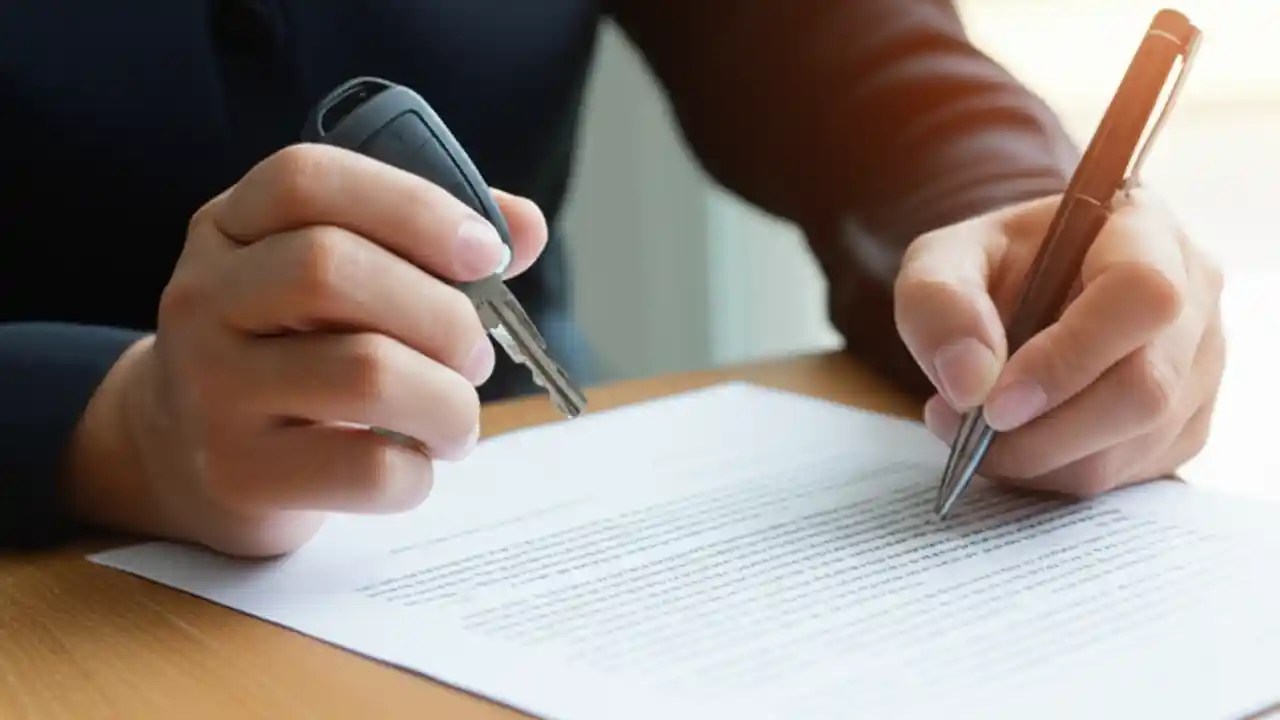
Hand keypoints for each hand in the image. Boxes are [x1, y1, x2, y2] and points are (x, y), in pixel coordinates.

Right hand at [65, 143, 547, 555]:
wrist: (181, 452)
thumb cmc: (291, 349)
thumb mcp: (336, 278)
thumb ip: (426, 242)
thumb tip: (525, 227)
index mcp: (233, 225)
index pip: (308, 180)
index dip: (413, 206)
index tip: (485, 250)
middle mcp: (206, 296)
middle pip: (333, 270)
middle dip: (442, 314)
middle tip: (474, 353)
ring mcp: (212, 388)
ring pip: (363, 372)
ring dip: (448, 399)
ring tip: (455, 418)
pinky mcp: (238, 473)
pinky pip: (364, 468)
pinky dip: (418, 471)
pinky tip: (412, 463)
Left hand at [894, 190, 1224, 497]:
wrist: (1017, 293)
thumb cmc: (988, 267)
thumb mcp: (939, 263)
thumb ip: (938, 305)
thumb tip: (969, 385)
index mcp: (1144, 228)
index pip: (1141, 294)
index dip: (1069, 358)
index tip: (994, 402)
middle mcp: (1194, 296)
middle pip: (1147, 387)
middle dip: (1045, 430)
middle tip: (970, 431)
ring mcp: (1199, 367)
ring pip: (1134, 443)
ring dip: (1040, 458)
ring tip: (972, 432)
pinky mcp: (1183, 425)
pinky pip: (1125, 473)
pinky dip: (1054, 474)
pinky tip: (1012, 444)